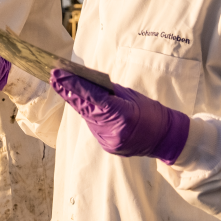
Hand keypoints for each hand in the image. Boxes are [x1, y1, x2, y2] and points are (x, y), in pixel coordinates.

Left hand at [50, 69, 189, 162]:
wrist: (166, 138)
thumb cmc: (152, 112)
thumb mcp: (132, 96)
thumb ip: (109, 91)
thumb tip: (87, 81)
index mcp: (123, 114)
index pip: (93, 97)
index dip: (74, 85)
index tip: (59, 74)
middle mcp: (114, 130)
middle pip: (85, 108)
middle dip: (68, 91)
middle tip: (54, 77)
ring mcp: (110, 140)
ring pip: (87, 117)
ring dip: (76, 102)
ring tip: (62, 85)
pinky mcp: (108, 146)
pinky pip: (94, 127)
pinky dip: (88, 115)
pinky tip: (80, 102)